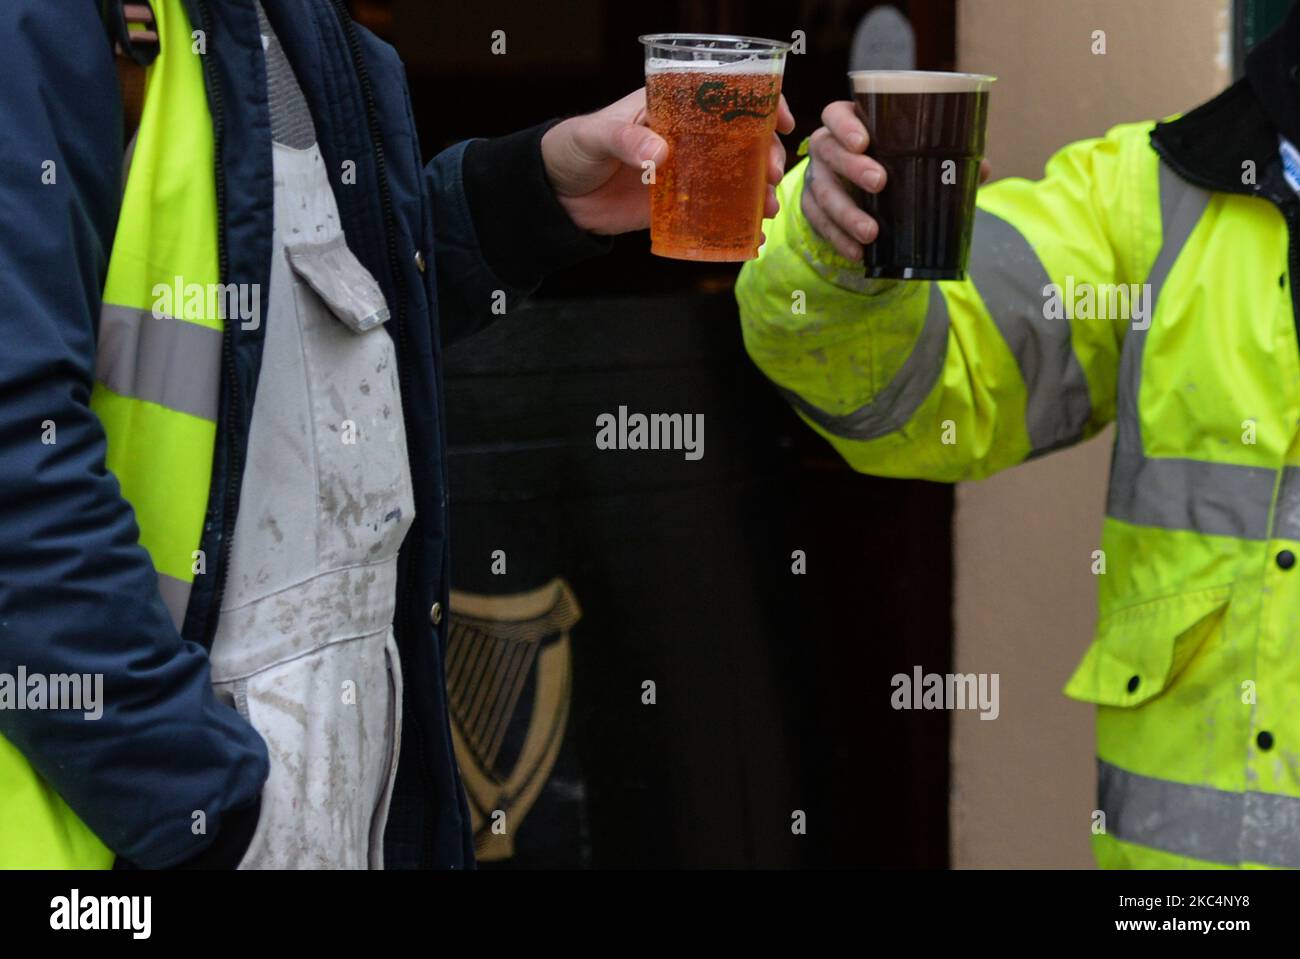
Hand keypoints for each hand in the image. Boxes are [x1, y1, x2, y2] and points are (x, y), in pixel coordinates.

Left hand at [542, 88, 796, 235]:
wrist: (553, 196)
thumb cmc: (571, 149)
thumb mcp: (595, 136)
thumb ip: (625, 140)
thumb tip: (661, 153)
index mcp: (671, 105)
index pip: (725, 93)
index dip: (760, 102)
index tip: (781, 119)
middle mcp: (686, 136)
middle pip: (741, 139)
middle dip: (765, 154)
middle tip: (769, 174)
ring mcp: (685, 171)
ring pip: (735, 175)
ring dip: (758, 190)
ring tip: (768, 208)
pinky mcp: (677, 203)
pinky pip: (714, 211)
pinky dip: (736, 222)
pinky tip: (753, 236)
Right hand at [804, 101, 991, 260]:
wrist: (859, 193)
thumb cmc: (890, 163)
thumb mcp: (913, 156)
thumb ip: (945, 158)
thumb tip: (983, 169)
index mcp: (849, 125)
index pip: (836, 114)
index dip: (845, 125)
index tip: (864, 141)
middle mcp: (826, 148)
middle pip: (828, 150)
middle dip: (852, 168)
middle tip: (880, 183)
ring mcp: (817, 178)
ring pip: (822, 192)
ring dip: (846, 214)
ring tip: (871, 233)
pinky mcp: (812, 208)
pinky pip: (819, 223)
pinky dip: (838, 239)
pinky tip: (857, 252)